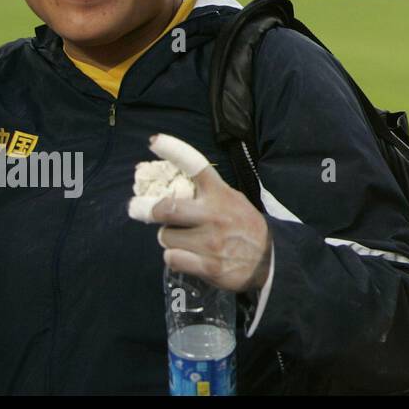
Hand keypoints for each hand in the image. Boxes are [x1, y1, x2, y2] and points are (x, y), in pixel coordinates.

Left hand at [135, 135, 271, 293]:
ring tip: (183, 240)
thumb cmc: (244, 226)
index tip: (154, 142)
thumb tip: (168, 189)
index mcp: (221, 194)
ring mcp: (211, 241)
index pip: (196, 166)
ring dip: (169, 239)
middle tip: (138, 209)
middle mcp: (214, 214)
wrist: (270, 258)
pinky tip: (187, 257)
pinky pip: (172, 258)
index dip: (174, 151)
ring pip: (165, 236)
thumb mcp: (232, 201)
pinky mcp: (209, 266)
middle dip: (146, 209)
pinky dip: (175, 258)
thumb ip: (206, 195)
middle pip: (166, 207)